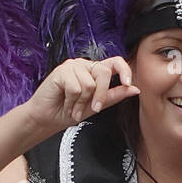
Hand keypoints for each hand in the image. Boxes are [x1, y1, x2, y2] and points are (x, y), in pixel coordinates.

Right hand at [22, 57, 139, 139]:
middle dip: (100, 94)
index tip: (128, 83)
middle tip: (93, 108)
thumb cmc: (68, 111)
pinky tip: (64, 102)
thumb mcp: (97, 105)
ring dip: (81, 102)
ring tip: (72, 106)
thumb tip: (135, 89)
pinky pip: (75, 88)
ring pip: (89, 84)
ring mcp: (72, 66)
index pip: (115, 62)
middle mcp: (85, 66)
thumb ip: (114, 96)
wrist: (46, 119)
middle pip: (104, 72)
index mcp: (95, 71)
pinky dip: (71, 101)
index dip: (124, 70)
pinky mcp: (61, 71)